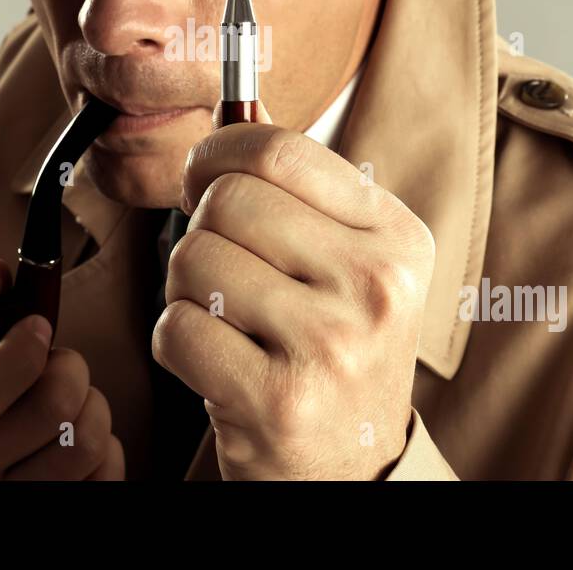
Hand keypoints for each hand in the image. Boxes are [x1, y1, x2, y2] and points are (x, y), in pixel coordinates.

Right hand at [0, 259, 123, 479]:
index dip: (19, 354)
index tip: (38, 327)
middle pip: (51, 410)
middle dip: (71, 369)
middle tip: (59, 363)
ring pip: (85, 444)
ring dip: (93, 406)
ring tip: (70, 398)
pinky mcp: (42, 516)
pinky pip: (105, 476)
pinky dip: (106, 446)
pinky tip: (76, 435)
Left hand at [152, 103, 435, 479]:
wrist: (356, 469)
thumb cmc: (336, 351)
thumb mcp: (348, 263)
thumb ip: (298, 187)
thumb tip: (235, 103)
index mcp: (396, 237)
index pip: (279, 150)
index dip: (218, 152)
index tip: (205, 176)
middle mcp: (375, 286)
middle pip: (228, 201)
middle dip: (201, 229)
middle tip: (219, 267)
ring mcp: (329, 345)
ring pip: (193, 260)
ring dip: (186, 290)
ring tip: (229, 321)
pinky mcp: (277, 400)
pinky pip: (176, 328)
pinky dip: (177, 341)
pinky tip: (219, 362)